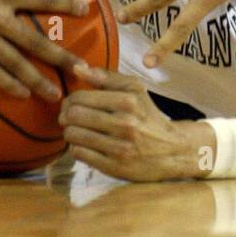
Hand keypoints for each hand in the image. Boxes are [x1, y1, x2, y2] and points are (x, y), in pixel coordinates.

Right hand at [0, 0, 89, 101]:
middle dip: (60, 57)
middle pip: (34, 41)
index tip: (86, 10)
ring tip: (55, 94)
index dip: (66, 4)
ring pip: (13, 62)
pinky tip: (22, 93)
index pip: (42, 0)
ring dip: (36, 79)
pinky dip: (6, 82)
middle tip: (83, 70)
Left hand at [61, 66, 211, 181]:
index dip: (70, 100)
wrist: (170, 150)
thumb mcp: (135, 90)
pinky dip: (77, 148)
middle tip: (69, 118)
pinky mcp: (114, 167)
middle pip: (73, 116)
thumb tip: (77, 69)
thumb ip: (107, 77)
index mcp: (128, 101)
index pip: (80, 98)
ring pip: (73, 135)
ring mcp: (119, 147)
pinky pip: (79, 154)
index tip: (72, 104)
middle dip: (65, 116)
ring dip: (70, 132)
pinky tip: (86, 144)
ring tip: (77, 130)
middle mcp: (125, 124)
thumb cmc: (147, 116)